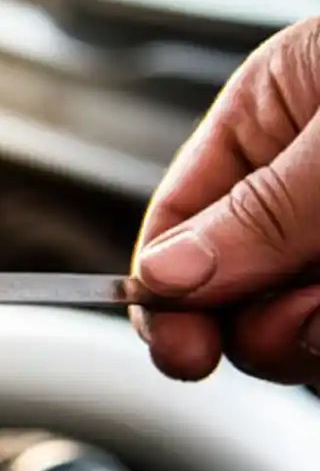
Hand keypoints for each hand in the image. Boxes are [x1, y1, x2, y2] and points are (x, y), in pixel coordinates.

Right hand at [132, 17, 319, 383]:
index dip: (164, 294)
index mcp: (266, 120)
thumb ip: (259, 211)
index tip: (179, 350)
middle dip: (252, 321)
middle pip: (228, 291)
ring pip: (288, 324)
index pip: (176, 222)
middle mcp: (301, 184)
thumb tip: (166, 278)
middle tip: (298, 316)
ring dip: (310, 332)